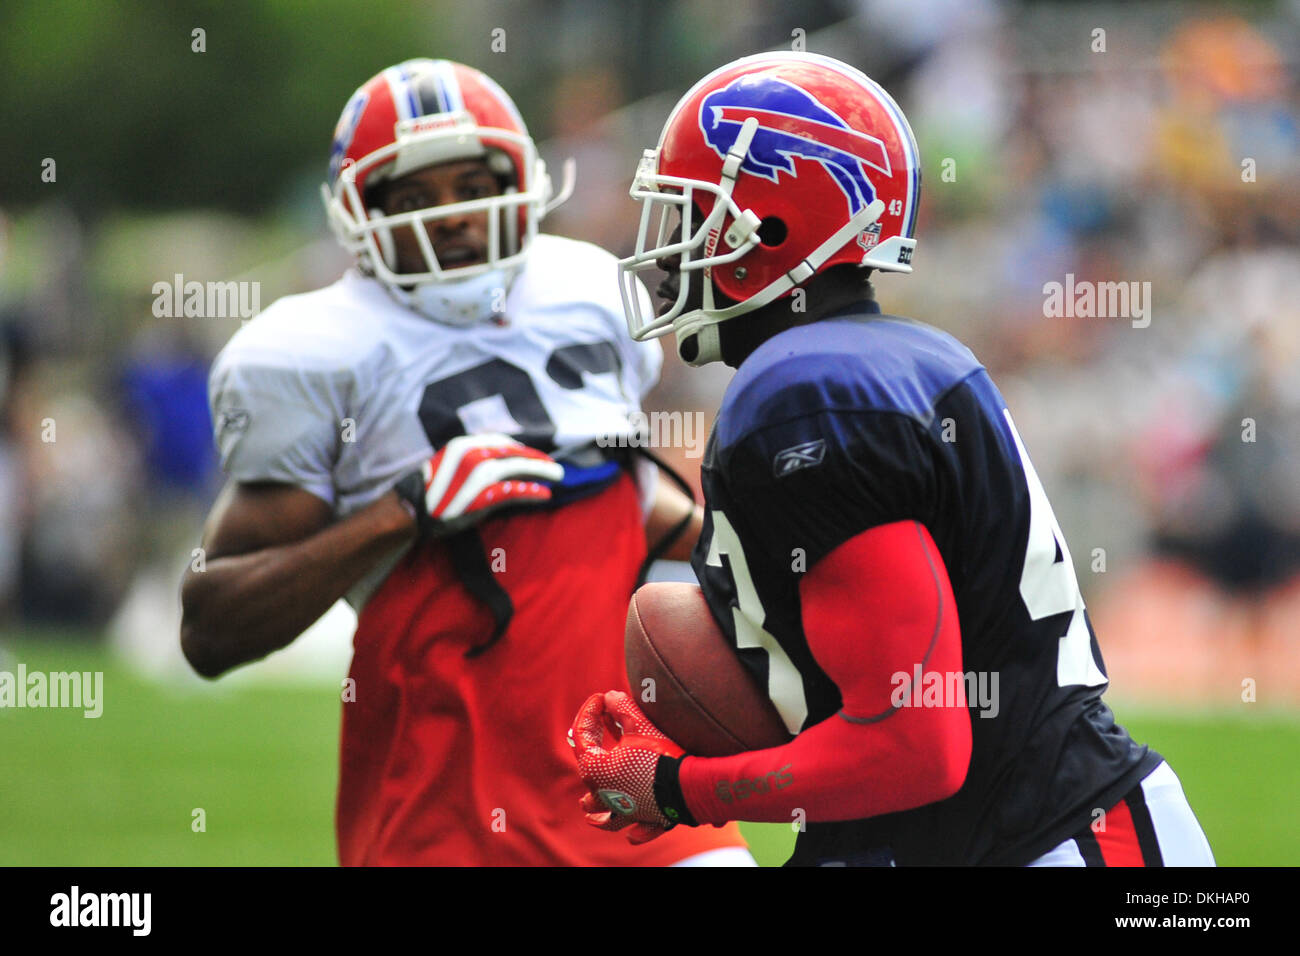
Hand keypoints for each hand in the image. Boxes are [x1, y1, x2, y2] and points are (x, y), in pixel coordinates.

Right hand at [395, 433, 563, 536]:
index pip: (501, 441)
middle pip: (514, 452)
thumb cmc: (429, 491)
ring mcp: (478, 473)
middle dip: (537, 459)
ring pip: (518, 468)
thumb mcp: (449, 464)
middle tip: (554, 466)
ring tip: (557, 477)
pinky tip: (543, 494)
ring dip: (541, 472)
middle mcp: (472, 453)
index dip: (521, 448)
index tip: (534, 455)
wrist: (410, 509)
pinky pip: (513, 490)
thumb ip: (471, 459)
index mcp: (464, 444)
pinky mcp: (482, 494)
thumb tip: (496, 462)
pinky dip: (531, 491)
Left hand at [570, 690, 684, 844]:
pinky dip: (631, 828)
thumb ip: (621, 707)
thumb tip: (610, 698)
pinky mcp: (645, 819)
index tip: (600, 697)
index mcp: (594, 769)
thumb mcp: (639, 723)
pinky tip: (630, 833)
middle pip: (588, 768)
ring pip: (600, 812)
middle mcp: (602, 794)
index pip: (581, 734)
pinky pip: (633, 829)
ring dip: (595, 804)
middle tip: (602, 720)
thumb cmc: (660, 754)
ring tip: (588, 801)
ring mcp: (622, 811)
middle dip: (592, 741)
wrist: (688, 785)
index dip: (589, 710)